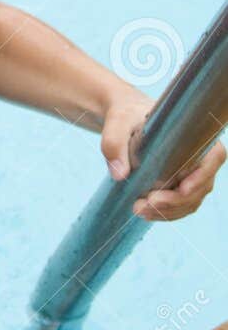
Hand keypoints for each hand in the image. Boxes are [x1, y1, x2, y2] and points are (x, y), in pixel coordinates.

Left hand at [100, 88, 226, 220]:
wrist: (123, 122)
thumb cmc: (125, 116)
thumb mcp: (117, 123)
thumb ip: (115, 143)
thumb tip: (120, 174)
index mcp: (195, 134)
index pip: (214, 157)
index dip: (202, 176)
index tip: (182, 188)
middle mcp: (199, 156)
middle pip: (201, 186)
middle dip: (175, 201)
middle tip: (142, 205)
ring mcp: (192, 174)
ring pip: (191, 201)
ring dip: (168, 212)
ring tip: (138, 209)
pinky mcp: (179, 186)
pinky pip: (180, 206)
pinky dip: (165, 213)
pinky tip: (144, 211)